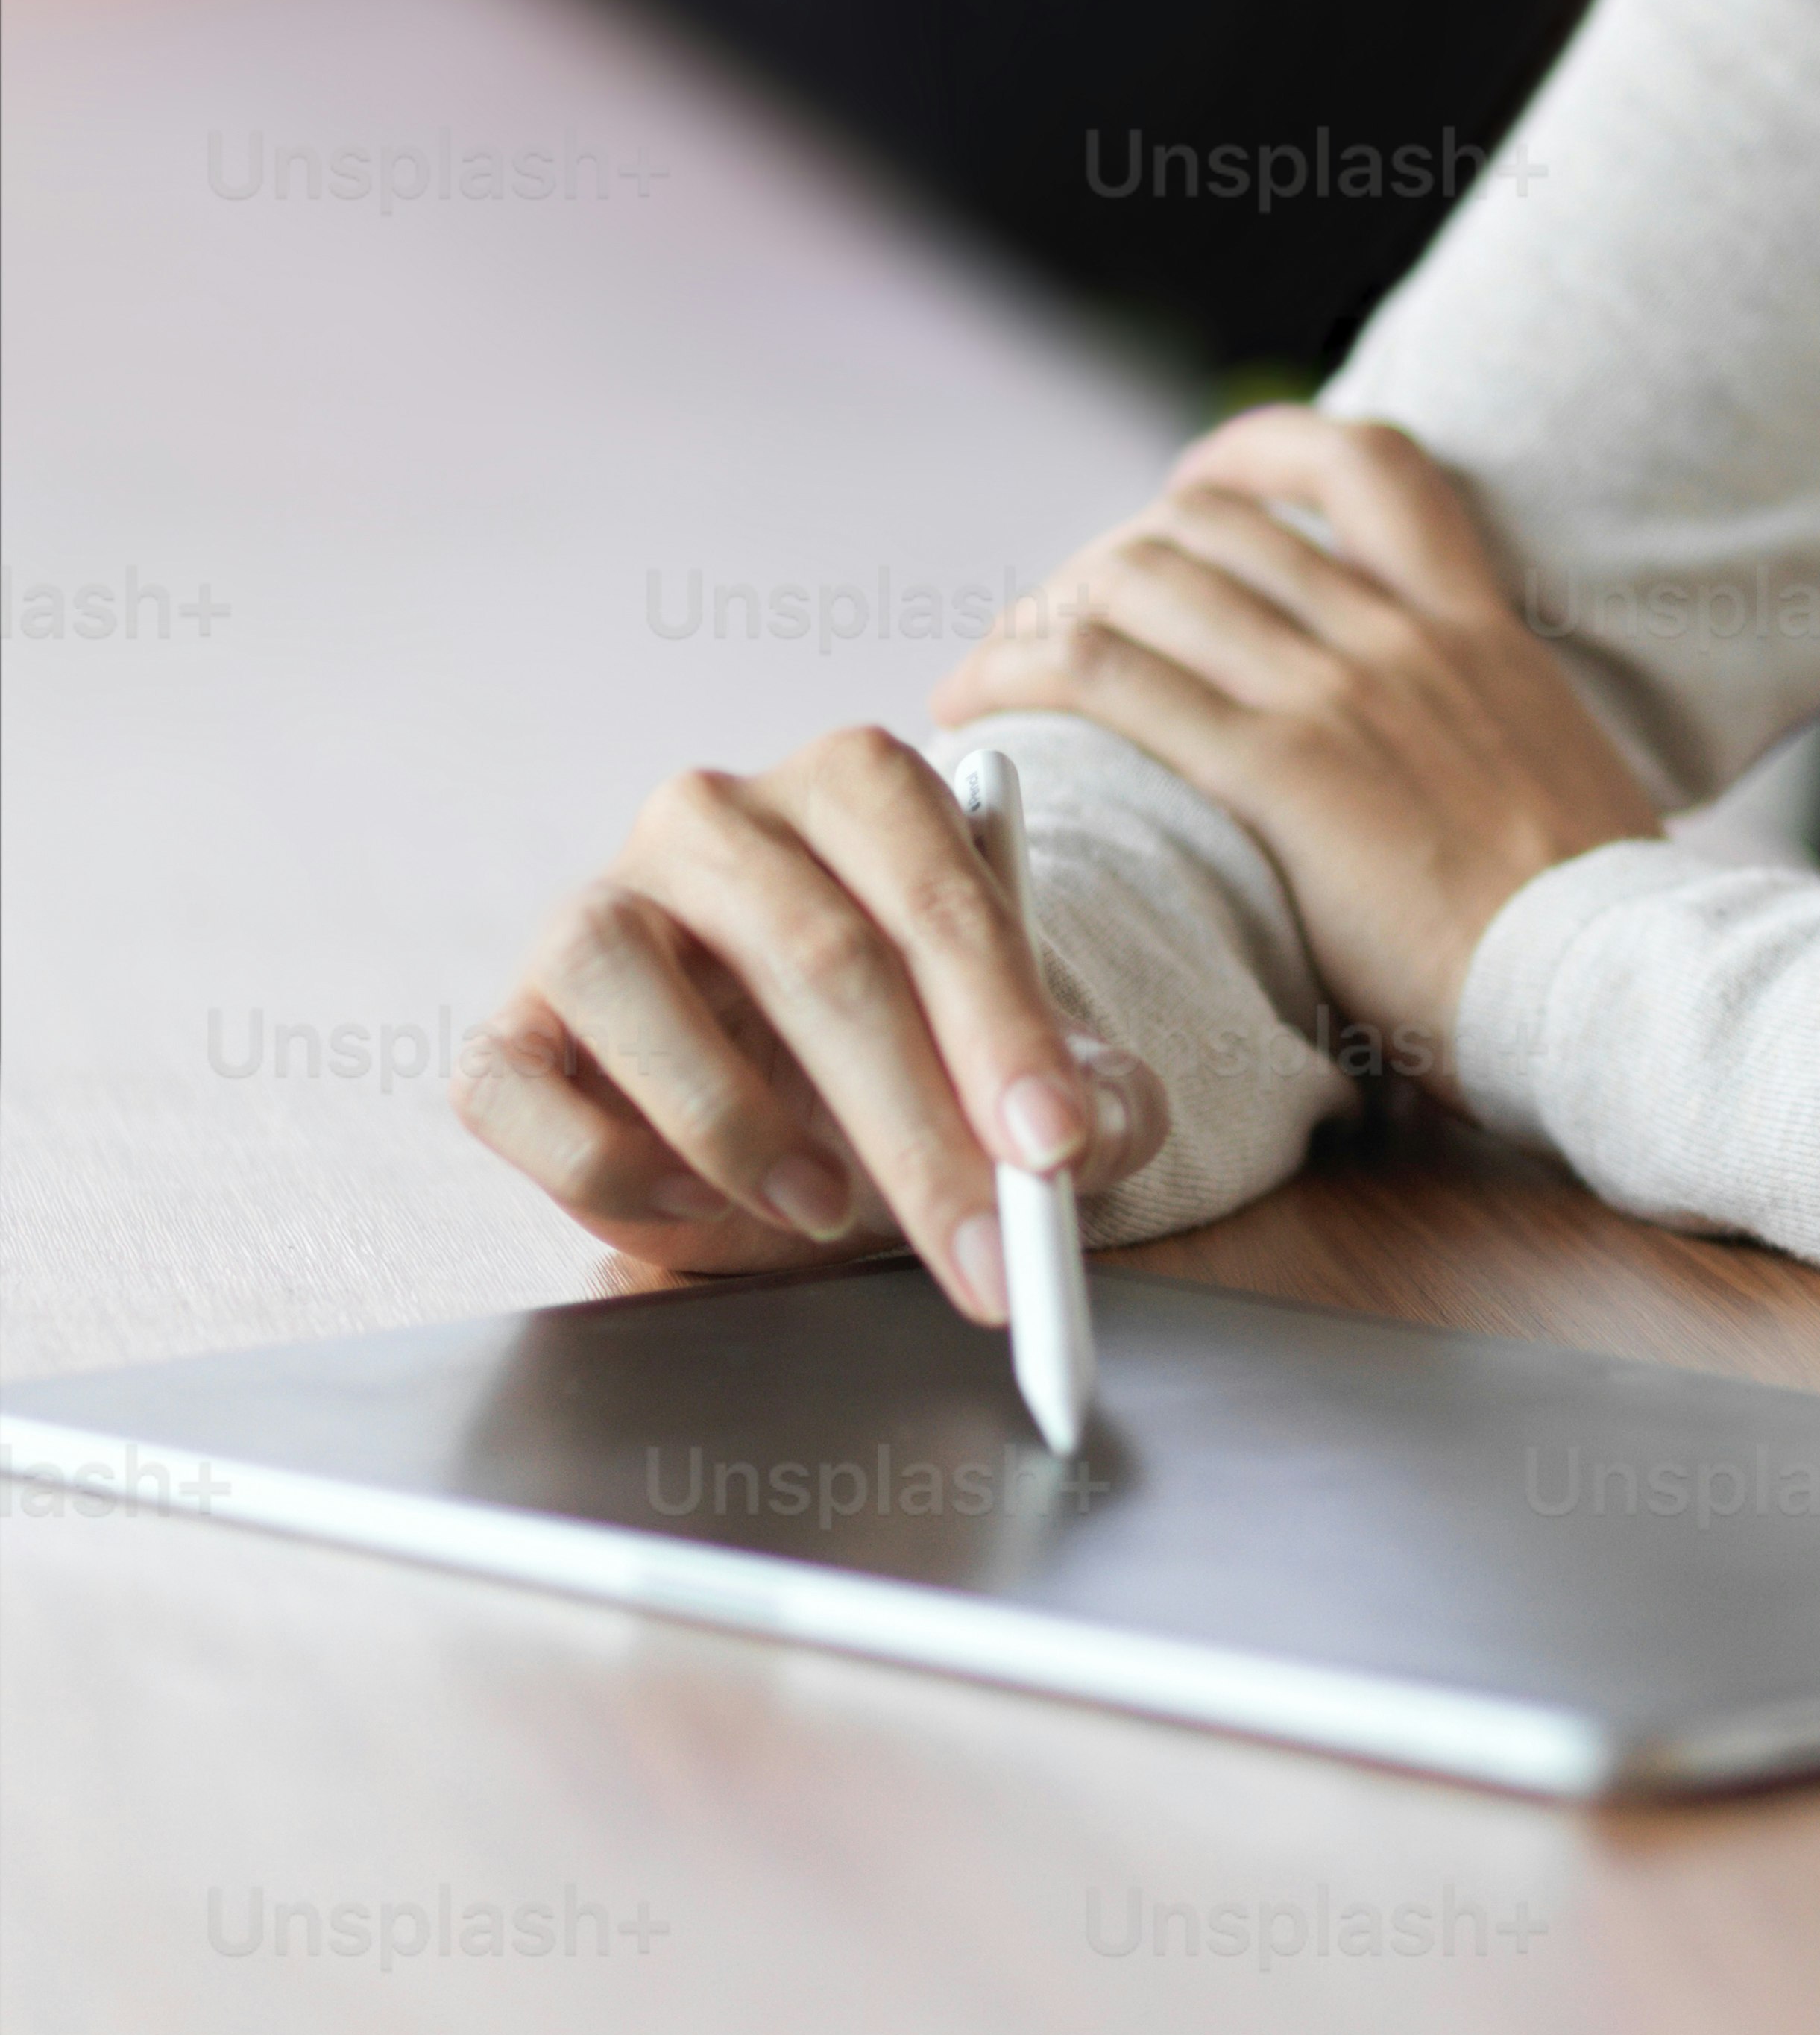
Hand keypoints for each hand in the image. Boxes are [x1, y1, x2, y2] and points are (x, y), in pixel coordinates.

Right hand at [451, 723, 1170, 1321]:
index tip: (1050, 1149)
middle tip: (981, 1247)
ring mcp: (597, 906)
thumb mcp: (1033, 1080)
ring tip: (821, 1207)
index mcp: (859, 787)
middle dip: (912, 1123)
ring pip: (621, 968)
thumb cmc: (923, 1063)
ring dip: (732, 1117)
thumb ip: (1094, 1100)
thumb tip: (1083, 1135)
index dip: (1002, 1029)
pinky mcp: (515, 1019)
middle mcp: (716, 817)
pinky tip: (693, 1201)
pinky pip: (509, 1077)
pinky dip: (599, 1155)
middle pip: (810, 950)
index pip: (937, 893)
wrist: (800, 1106)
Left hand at [931, 403, 1659, 1078]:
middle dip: (1111, 559)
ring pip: (1143, 579)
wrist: (1625, 980)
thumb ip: (1489, 766)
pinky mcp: (1283, 768)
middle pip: (1208, 524)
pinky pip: (1109, 674)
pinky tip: (975, 703)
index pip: (1367, 468)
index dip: (1258, 452)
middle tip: (1062, 632)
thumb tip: (1448, 812)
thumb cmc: (1598, 938)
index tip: (1198, 485)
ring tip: (995, 674)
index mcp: (1477, 630)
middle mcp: (1399, 634)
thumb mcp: (1560, 799)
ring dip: (1045, 613)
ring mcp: (1340, 692)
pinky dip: (1020, 671)